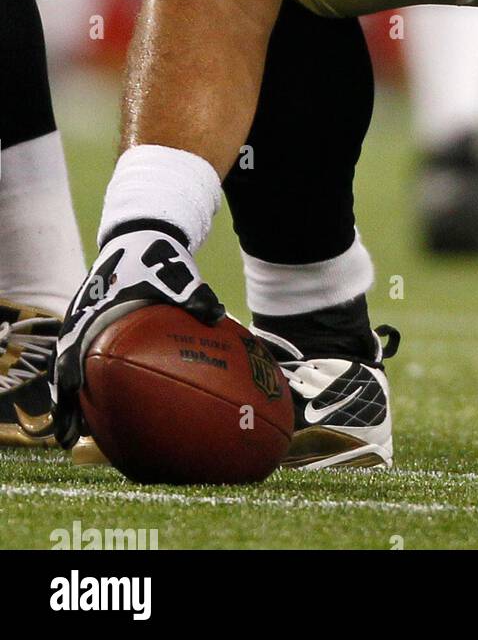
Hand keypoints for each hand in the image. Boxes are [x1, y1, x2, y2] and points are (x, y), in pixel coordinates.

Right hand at [50, 228, 223, 448]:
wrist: (142, 238)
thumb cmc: (154, 257)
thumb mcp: (173, 271)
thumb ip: (192, 293)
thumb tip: (215, 314)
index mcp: (94, 309)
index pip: (72, 348)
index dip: (68, 378)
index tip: (69, 404)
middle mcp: (83, 322)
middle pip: (65, 368)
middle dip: (65, 401)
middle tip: (69, 436)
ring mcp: (87, 328)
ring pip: (73, 369)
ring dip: (76, 399)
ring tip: (81, 435)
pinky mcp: (97, 333)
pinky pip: (91, 362)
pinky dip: (95, 385)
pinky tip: (111, 410)